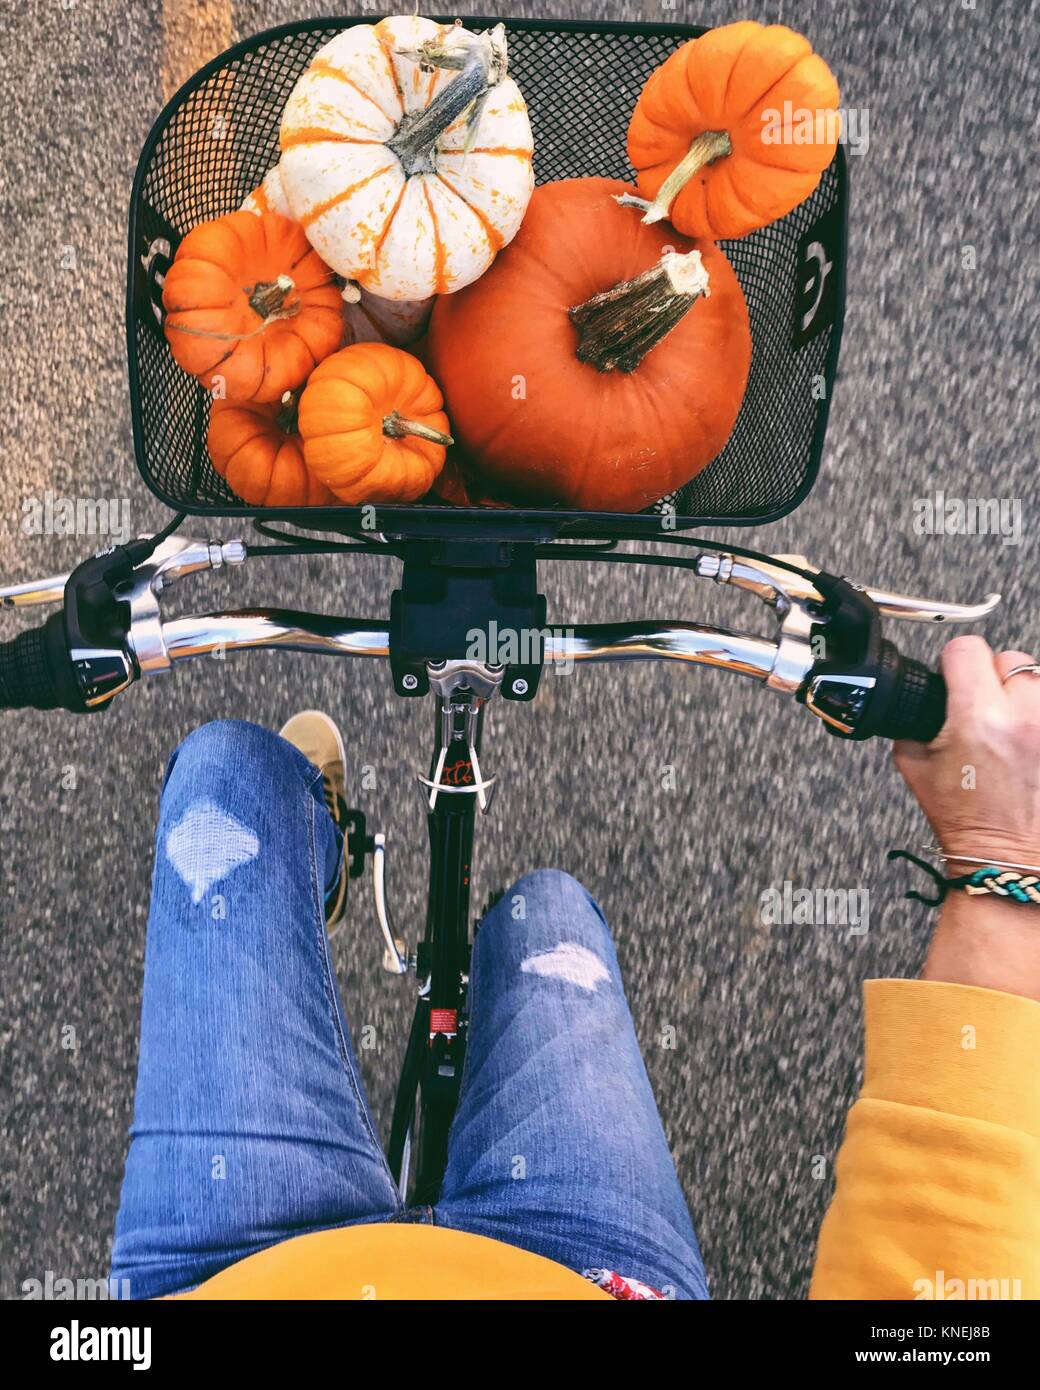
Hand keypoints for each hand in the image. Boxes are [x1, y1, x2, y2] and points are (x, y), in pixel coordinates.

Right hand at [894, 636, 1039, 1001]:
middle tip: (982, 708)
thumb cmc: (966, 817)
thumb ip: (917, 721)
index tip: (952, 678)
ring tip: (1009, 725)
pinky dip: (1034, 719)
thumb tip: (927, 697)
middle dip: (991, 679)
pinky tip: (1025, 740)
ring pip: (1037, 678)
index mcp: (977, 719)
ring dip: (1022, 695)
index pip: (966, 650)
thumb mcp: (914, 765)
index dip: (952, 663)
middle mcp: (1022, 718)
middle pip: (1007, 659)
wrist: (1007, 854)